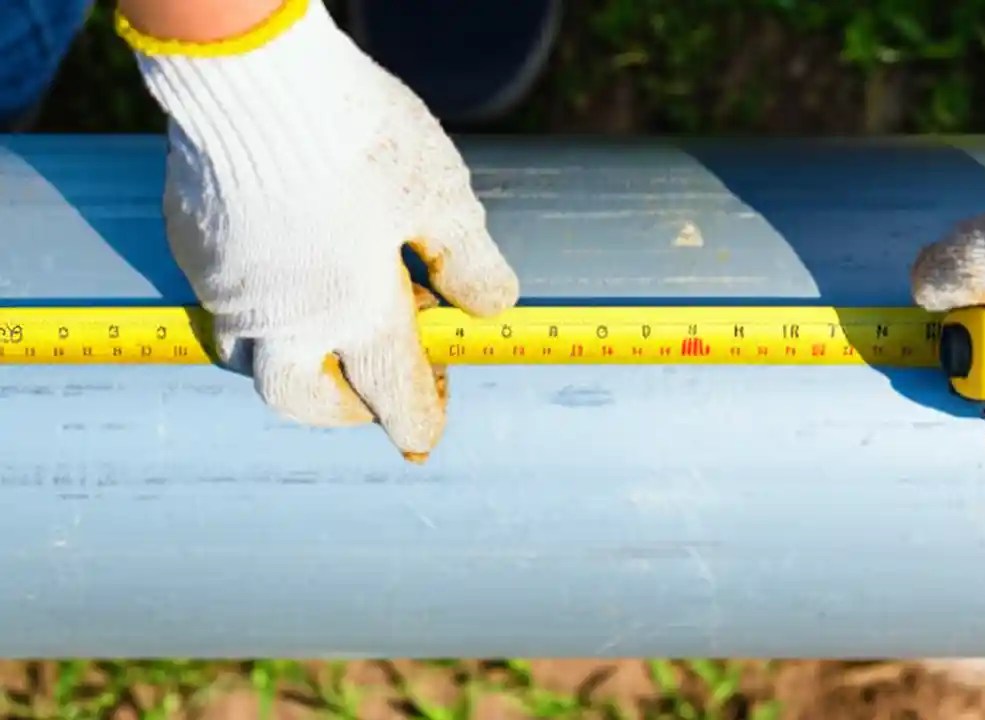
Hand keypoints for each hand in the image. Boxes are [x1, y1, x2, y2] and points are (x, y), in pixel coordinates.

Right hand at [119, 0, 518, 460]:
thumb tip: (491, 307)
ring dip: (289, 359)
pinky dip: (255, 300)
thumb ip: (469, 261)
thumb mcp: (441, 197)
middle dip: (341, 410)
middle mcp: (284, 318)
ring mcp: (228, 287)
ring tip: (323, 322)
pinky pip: (220, 297)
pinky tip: (281, 256)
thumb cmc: (358, 136)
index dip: (418, 421)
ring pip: (246, 356)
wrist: (253, 78)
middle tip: (367, 389)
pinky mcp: (193, 246)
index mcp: (357, 315)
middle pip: (301, 400)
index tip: (425, 436)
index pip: (392, 396)